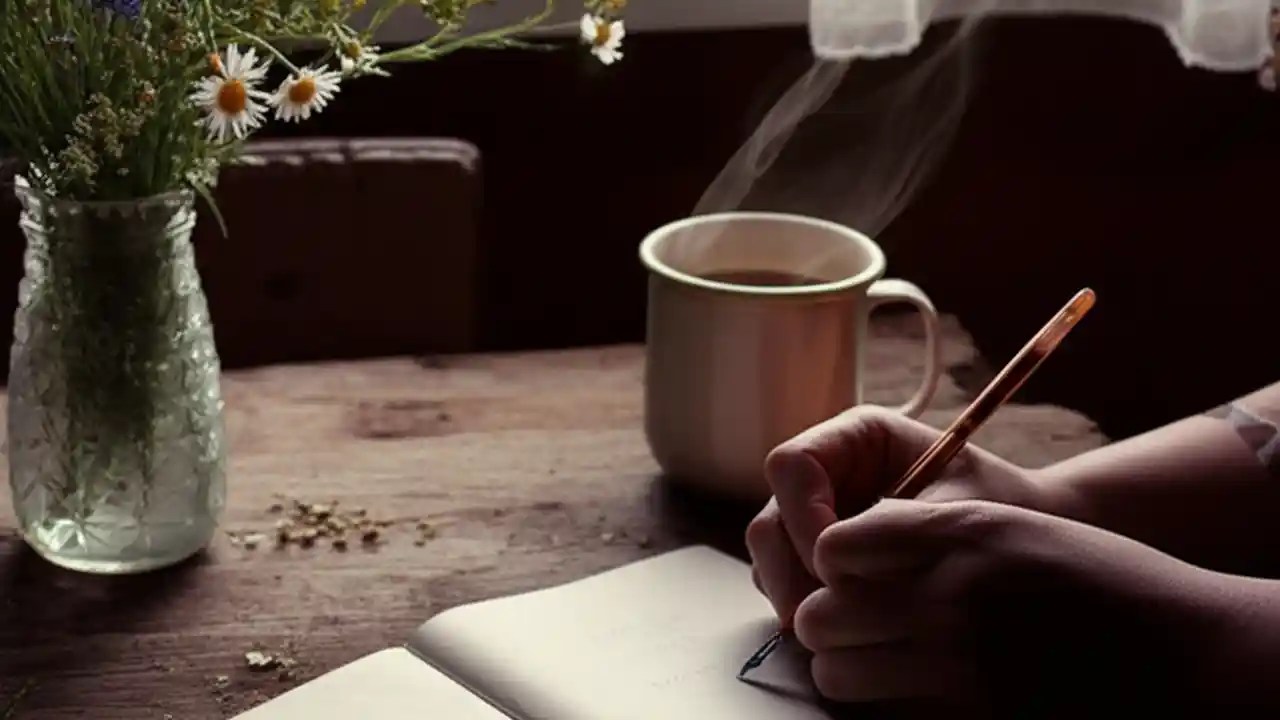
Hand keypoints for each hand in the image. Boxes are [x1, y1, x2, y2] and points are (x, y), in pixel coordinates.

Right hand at [747, 406, 1077, 624]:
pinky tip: (843, 631)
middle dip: (790, 571)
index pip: (792, 466)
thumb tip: (831, 565)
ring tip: (839, 629)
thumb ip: (893, 529)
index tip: (837, 562)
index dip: (803, 515)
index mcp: (855, 438)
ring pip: (770, 557)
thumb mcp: (956, 512)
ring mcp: (815, 518)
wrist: (1028, 544)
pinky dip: (803, 609)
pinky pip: (785, 583)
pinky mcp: (818, 559)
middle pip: (769, 518)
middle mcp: (826, 474)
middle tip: (826, 617)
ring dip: (793, 596)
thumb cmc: (1001, 512)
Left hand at [795, 498, 1232, 712]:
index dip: (836, 560)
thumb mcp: (1010, 526)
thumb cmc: (1096, 579)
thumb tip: (845, 550)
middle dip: (828, 620)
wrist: (1183, 652)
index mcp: (958, 535)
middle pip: (821, 614)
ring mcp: (958, 667)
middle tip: (856, 623)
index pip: (836, 546)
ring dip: (848, 667)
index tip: (856, 569)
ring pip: (837, 674)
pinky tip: (912, 690)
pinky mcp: (969, 719)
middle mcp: (948, 599)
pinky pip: (883, 717)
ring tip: (882, 660)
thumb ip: (927, 532)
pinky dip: (883, 705)